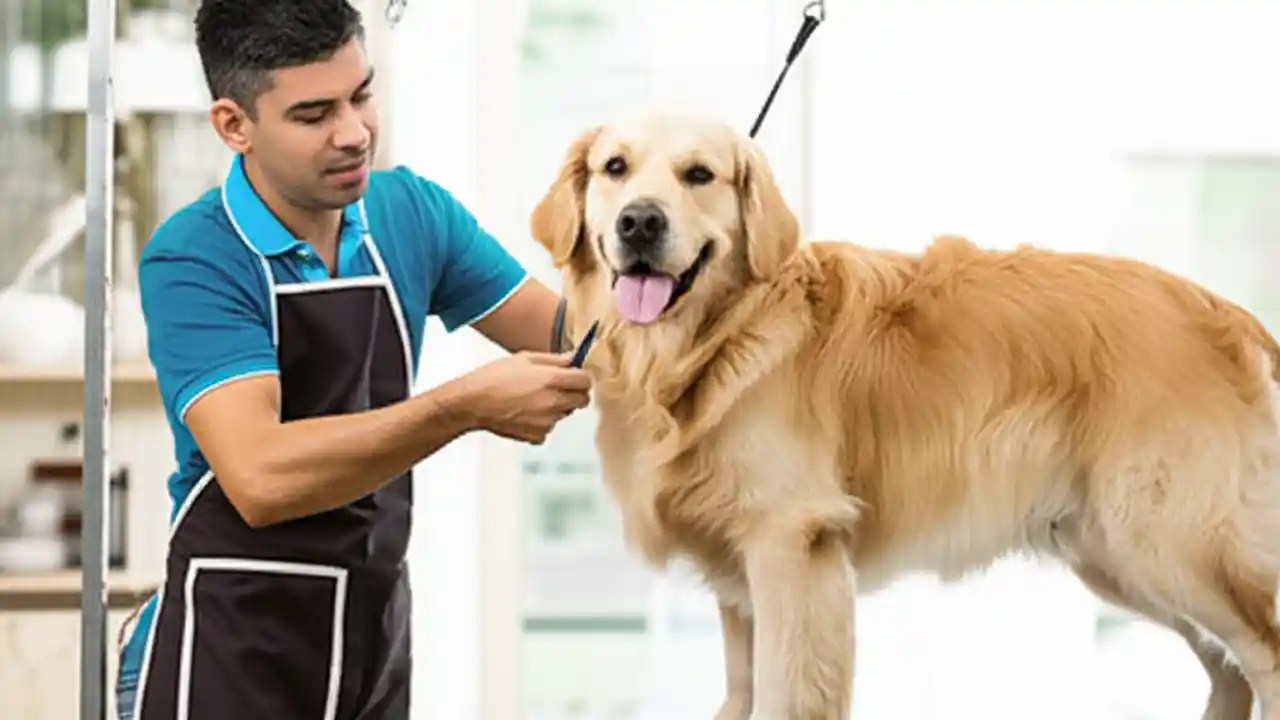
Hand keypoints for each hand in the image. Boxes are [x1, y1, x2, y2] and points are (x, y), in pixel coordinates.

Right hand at [456, 351, 591, 443]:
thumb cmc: (494, 378)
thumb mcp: (524, 358)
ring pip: (564, 414)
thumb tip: (573, 357)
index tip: (574, 376)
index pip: (586, 381)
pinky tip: (524, 413)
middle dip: (574, 393)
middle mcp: (553, 402)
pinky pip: (549, 428)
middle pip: (582, 400)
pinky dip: (541, 422)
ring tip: (531, 399)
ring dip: (556, 407)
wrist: (472, 403)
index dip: (580, 377)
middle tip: (557, 388)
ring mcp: (547, 422)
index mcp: (552, 379)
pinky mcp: (538, 436)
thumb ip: (554, 359)